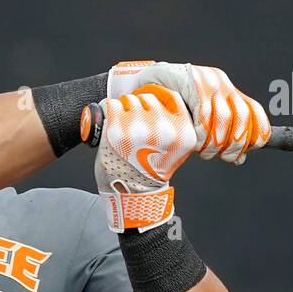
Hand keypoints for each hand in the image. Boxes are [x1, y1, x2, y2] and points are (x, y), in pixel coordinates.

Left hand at [82, 77, 195, 232]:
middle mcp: (163, 129)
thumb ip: (176, 127)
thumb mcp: (176, 149)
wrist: (133, 193)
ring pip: (130, 99)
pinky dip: (109, 109)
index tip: (151, 104)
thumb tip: (164, 99)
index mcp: (183, 133)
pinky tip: (112, 119)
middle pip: (149, 98)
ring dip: (125, 106)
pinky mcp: (117, 131)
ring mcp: (139, 129)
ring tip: (123, 121)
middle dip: (141, 105)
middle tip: (134, 118)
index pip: (172, 97)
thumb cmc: (152, 170)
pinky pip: (112, 105)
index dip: (160, 98)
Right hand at [108, 60, 269, 164]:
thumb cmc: (168, 107)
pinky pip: (203, 114)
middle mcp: (220, 82)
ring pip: (224, 117)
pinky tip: (194, 141)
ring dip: (215, 142)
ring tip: (204, 151)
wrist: (142, 84)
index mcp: (226, 90)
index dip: (255, 134)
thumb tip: (239, 158)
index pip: (253, 112)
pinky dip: (201, 133)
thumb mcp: (197, 119)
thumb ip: (218, 135)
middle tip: (223, 157)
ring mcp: (206, 80)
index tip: (245, 152)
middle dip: (235, 143)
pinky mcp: (191, 82)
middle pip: (242, 116)